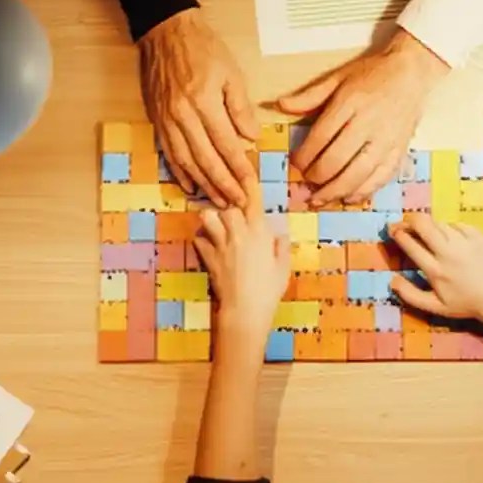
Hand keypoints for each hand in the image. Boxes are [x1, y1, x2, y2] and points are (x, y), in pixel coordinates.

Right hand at [139, 8, 257, 207]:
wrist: (166, 31)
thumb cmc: (203, 49)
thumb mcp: (232, 72)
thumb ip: (241, 108)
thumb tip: (251, 138)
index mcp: (204, 101)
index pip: (226, 144)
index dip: (239, 169)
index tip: (251, 186)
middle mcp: (182, 115)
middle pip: (205, 159)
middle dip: (223, 185)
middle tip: (237, 204)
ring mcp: (166, 119)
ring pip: (186, 161)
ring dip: (203, 184)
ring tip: (217, 201)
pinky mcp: (156, 120)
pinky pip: (168, 152)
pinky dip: (179, 172)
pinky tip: (190, 186)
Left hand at [193, 177, 290, 361]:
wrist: (245, 311)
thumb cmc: (269, 291)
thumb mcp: (283, 267)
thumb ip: (280, 247)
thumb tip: (279, 233)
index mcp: (260, 233)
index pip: (252, 200)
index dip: (248, 184)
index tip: (245, 172)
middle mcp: (239, 234)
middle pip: (226, 205)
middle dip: (227, 207)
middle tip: (231, 214)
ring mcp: (221, 245)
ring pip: (207, 217)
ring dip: (211, 219)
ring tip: (216, 226)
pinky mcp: (208, 258)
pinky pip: (199, 240)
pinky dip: (202, 240)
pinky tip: (208, 246)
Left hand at [277, 28, 447, 206]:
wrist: (411, 72)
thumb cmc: (372, 74)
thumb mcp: (338, 78)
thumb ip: (309, 96)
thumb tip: (280, 105)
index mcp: (350, 103)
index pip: (320, 137)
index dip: (304, 156)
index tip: (296, 163)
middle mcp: (368, 124)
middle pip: (336, 160)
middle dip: (317, 176)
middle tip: (307, 181)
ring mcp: (386, 140)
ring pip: (358, 175)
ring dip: (336, 191)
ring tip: (320, 198)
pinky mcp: (400, 151)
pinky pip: (381, 178)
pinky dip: (363, 192)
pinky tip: (348, 198)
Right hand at [388, 213, 482, 321]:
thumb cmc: (466, 304)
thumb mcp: (435, 307)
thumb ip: (410, 295)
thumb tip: (391, 281)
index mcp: (435, 270)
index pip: (411, 245)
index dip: (398, 234)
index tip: (392, 231)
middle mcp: (448, 252)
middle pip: (423, 225)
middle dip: (409, 220)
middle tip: (403, 223)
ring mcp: (464, 242)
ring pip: (439, 223)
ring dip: (428, 225)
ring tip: (425, 231)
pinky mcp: (478, 237)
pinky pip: (457, 224)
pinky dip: (449, 227)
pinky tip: (448, 234)